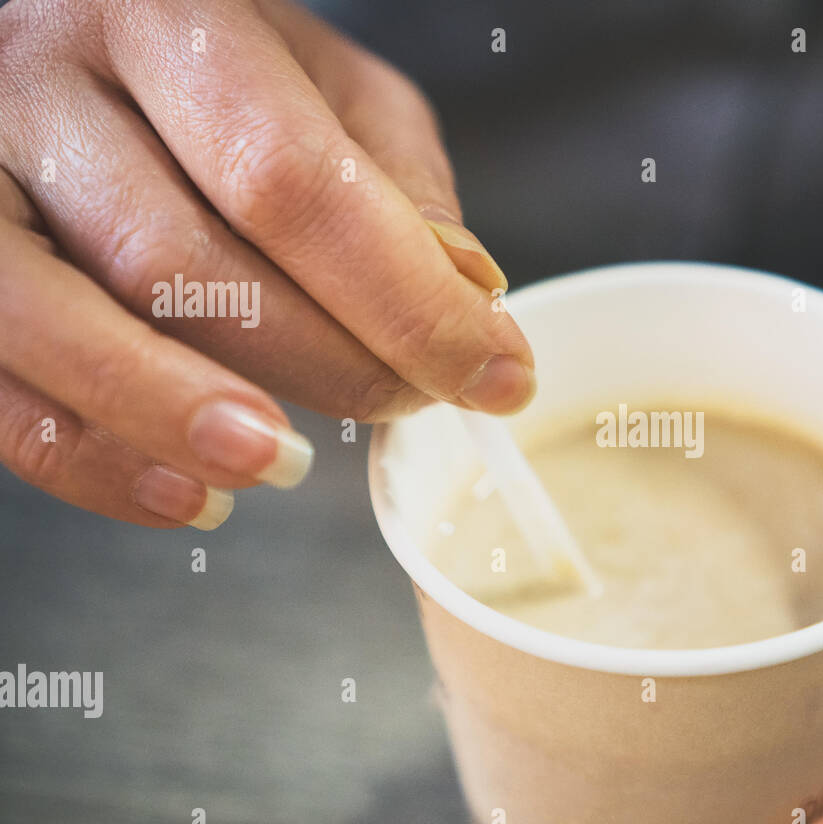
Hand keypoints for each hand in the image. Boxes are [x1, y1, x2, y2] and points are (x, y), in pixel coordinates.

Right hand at [0, 0, 531, 529]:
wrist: (56, 21)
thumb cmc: (207, 56)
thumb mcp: (323, 82)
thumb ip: (393, 182)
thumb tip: (465, 297)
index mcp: (168, 15)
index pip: (293, 183)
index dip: (404, 301)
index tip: (493, 371)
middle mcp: (44, 78)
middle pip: (184, 263)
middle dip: (323, 364)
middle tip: (406, 403)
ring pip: (65, 322)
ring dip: (186, 421)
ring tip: (283, 465)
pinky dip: (94, 461)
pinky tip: (190, 493)